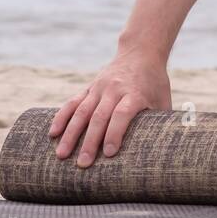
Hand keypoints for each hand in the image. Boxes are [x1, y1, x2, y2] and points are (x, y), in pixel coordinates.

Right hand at [50, 50, 171, 166]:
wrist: (140, 53)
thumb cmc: (155, 84)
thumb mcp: (163, 100)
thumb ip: (160, 123)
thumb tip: (163, 154)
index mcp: (134, 93)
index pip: (122, 114)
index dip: (114, 133)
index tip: (108, 153)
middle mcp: (114, 90)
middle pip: (99, 117)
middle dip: (89, 142)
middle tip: (83, 164)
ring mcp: (98, 88)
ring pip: (81, 112)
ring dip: (70, 134)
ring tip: (61, 155)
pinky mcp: (89, 89)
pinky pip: (72, 103)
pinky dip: (61, 118)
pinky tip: (53, 134)